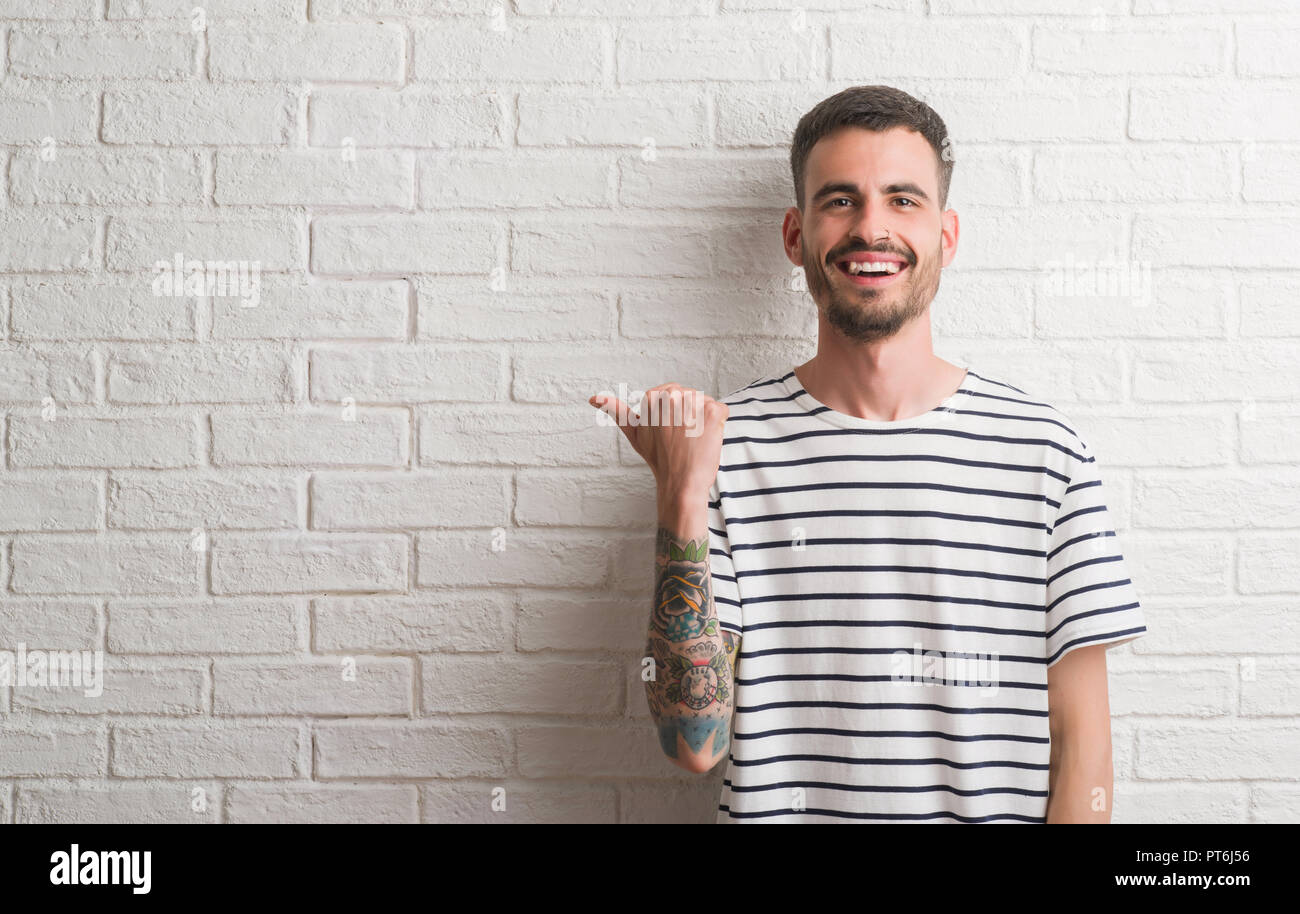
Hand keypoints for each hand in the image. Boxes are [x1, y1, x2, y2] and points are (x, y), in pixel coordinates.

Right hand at [588, 383, 727, 495]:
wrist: (680, 484)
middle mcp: (671, 395)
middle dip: (689, 416)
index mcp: (653, 396)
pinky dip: (718, 425)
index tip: (670, 433)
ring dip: (703, 420)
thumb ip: (616, 412)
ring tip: (693, 439)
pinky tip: (707, 439)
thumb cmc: (659, 459)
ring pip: (705, 404)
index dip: (675, 415)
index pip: (674, 395)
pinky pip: (722, 410)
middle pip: (691, 397)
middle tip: (682, 438)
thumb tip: (594, 398)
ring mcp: (692, 403)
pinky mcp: (711, 412)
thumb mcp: (634, 434)